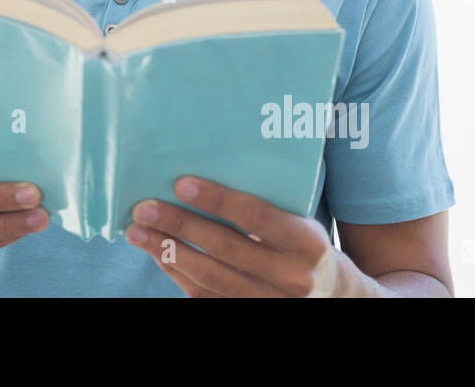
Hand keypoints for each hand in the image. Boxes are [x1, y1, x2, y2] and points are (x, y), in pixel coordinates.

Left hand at [125, 176, 371, 297]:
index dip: (217, 201)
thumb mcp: (303, 218)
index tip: (180, 183)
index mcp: (308, 243)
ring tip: (137, 231)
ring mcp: (269, 302)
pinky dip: (177, 273)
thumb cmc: (306, 243)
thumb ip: (268, 199)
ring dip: (168, 252)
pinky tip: (157, 253)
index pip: (256, 217)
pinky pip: (205, 296)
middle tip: (144, 207)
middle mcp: (292, 277)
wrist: (337, 297)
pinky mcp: (249, 314)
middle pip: (225, 249)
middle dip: (180, 226)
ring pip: (210, 277)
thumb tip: (209, 159)